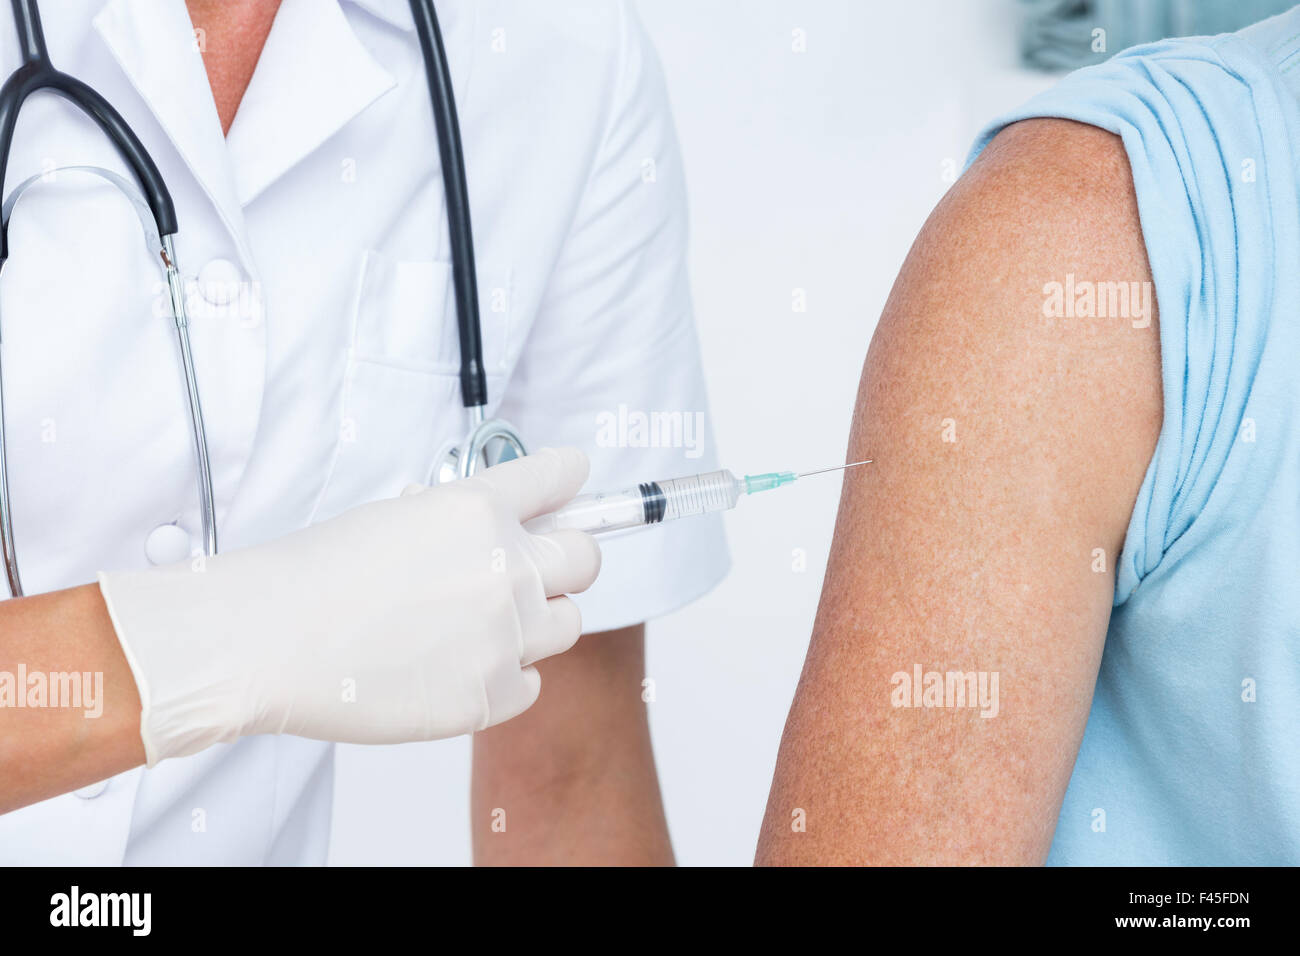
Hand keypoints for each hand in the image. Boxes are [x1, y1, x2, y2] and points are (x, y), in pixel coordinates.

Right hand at [99, 447, 600, 764]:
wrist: (266, 642)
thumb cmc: (316, 575)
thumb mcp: (396, 517)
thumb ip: (460, 520)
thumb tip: (494, 525)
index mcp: (479, 509)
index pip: (560, 476)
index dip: (566, 478)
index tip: (570, 481)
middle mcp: (506, 568)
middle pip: (588, 557)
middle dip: (566, 560)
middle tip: (534, 570)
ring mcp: (504, 635)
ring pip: (569, 624)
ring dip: (537, 621)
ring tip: (482, 625)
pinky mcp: (490, 696)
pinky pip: (532, 683)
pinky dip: (507, 676)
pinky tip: (461, 667)